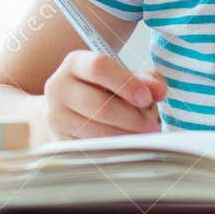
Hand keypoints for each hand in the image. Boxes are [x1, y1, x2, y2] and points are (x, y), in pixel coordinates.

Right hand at [43, 50, 167, 140]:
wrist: (70, 108)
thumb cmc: (102, 89)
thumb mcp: (122, 77)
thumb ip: (144, 80)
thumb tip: (158, 90)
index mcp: (75, 63)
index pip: (99, 67)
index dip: (126, 83)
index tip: (147, 99)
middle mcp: (59, 87)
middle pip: (98, 104)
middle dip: (132, 118)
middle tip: (152, 125)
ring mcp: (56, 116)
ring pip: (95, 131)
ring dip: (125, 137)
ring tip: (142, 136)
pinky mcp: (59, 141)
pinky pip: (91, 150)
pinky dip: (113, 150)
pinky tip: (126, 146)